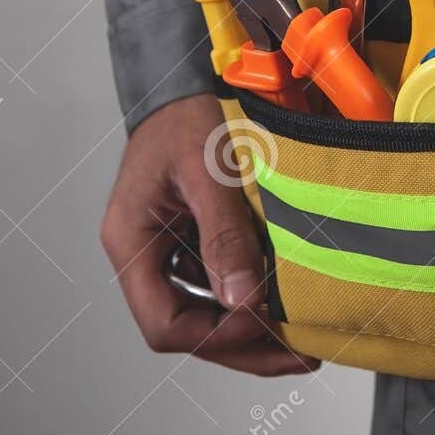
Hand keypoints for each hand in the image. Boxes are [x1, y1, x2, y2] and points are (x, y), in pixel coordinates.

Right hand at [100, 93, 319, 376]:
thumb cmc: (190, 113)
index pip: (165, 325)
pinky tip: (288, 301)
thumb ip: (224, 234)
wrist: (188, 78)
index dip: (217, 337)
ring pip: (206, 313)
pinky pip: (219, 284)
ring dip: (252, 330)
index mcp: (131, 242)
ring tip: (303, 340)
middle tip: (302, 357)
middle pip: (188, 329)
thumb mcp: (210, 171)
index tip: (264, 320)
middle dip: (245, 348)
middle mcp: (144, 256)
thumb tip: (243, 301)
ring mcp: (168, 250)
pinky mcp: (193, 241)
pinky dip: (252, 298)